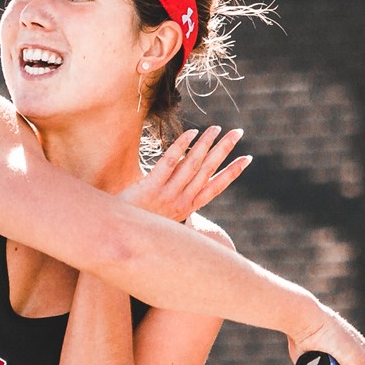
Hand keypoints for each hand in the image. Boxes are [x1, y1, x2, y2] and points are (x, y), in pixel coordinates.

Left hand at [118, 126, 250, 222]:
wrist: (117, 237)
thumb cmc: (140, 221)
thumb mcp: (164, 214)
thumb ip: (176, 197)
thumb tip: (186, 176)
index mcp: (187, 208)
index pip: (216, 187)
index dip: (232, 172)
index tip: (247, 158)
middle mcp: (181, 202)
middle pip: (208, 170)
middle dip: (225, 150)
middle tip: (238, 132)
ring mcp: (167, 195)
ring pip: (192, 165)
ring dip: (206, 144)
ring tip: (216, 128)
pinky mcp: (150, 188)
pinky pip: (169, 163)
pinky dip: (182, 146)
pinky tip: (192, 132)